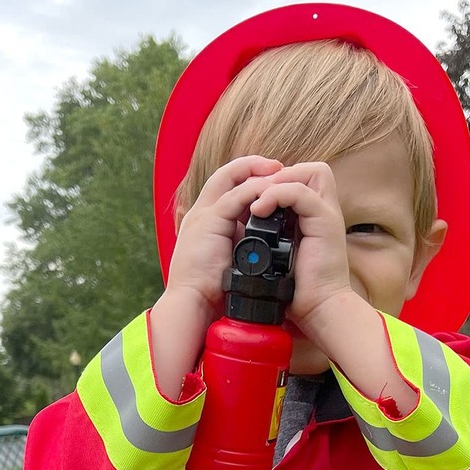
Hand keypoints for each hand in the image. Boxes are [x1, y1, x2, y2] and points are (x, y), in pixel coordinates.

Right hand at [166, 156, 283, 315]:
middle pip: (226, 174)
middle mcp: (202, 213)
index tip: (272, 180)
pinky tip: (271, 191)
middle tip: (278, 166)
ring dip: (255, 172)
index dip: (248, 179)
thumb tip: (263, 249)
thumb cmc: (209, 292)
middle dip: (252, 166)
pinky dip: (254, 191)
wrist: (191, 304)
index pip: (227, 189)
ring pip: (229, 178)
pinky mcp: (208, 222)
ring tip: (278, 172)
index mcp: (206, 223)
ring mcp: (203, 215)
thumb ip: (239, 249)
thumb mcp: (228, 263)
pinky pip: (234, 196)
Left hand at [248, 162, 355, 338]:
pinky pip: (299, 192)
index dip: (279, 183)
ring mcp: (327, 215)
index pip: (302, 180)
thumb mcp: (281, 258)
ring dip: (276, 184)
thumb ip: (273, 238)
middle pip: (310, 170)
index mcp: (314, 219)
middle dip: (279, 177)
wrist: (320, 309)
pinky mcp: (326, 221)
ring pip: (308, 173)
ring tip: (256, 205)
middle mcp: (324, 212)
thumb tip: (248, 229)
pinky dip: (276, 195)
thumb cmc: (300, 291)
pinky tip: (259, 211)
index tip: (255, 202)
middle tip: (257, 198)